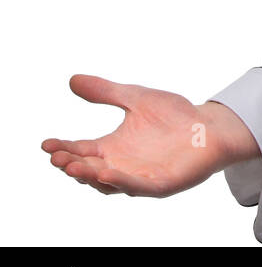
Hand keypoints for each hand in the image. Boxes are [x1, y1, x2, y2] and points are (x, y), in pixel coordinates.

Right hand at [42, 74, 259, 197]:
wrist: (210, 125)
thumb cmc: (174, 114)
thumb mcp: (136, 98)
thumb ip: (106, 92)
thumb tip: (73, 79)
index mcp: (112, 147)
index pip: (80, 150)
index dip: (62, 148)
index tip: (46, 143)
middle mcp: (121, 165)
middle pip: (89, 169)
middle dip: (72, 164)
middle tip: (57, 157)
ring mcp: (139, 177)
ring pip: (108, 183)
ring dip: (91, 176)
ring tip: (75, 167)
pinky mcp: (160, 184)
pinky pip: (138, 187)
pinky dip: (122, 182)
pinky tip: (108, 174)